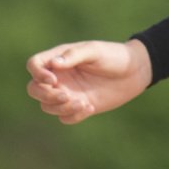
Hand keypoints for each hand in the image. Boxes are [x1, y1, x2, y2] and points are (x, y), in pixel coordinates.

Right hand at [25, 40, 152, 124]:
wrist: (135, 72)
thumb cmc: (113, 56)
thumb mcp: (94, 51)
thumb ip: (73, 56)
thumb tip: (53, 65)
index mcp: (59, 58)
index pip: (34, 65)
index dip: (37, 74)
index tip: (53, 80)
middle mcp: (60, 76)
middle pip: (34, 89)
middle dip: (45, 95)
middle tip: (65, 95)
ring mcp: (68, 92)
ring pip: (47, 106)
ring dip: (61, 107)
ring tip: (83, 103)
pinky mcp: (79, 106)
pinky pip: (65, 117)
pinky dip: (73, 115)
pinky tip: (90, 107)